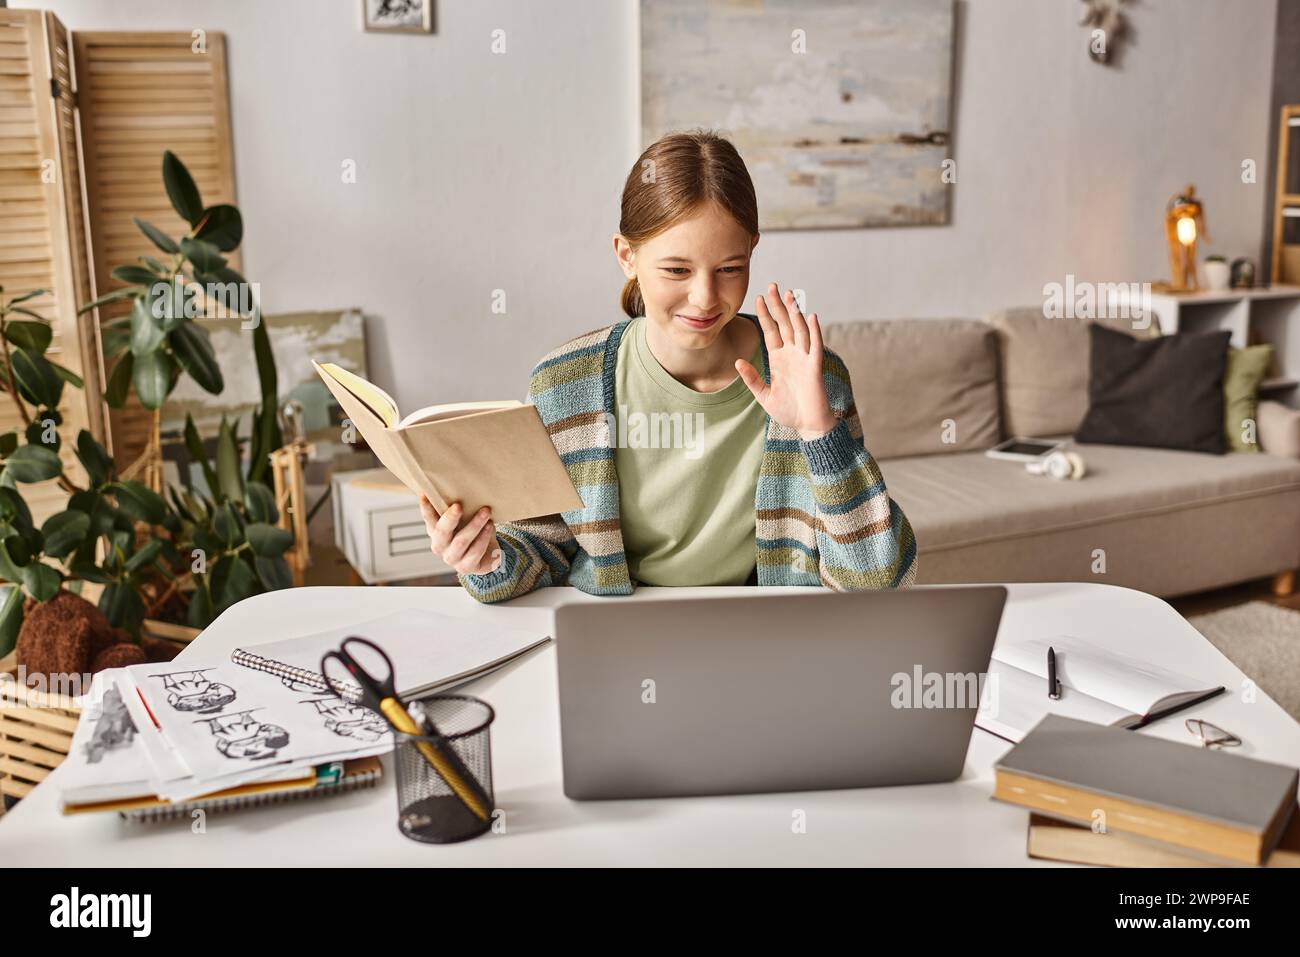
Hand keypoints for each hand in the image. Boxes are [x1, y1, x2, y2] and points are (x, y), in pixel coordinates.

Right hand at [419, 496, 500, 574]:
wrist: (485, 557)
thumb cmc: (472, 532)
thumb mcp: (464, 520)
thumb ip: (459, 510)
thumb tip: (463, 488)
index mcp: (435, 532)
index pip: (428, 519)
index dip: (426, 508)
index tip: (425, 495)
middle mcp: (440, 546)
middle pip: (441, 532)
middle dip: (450, 518)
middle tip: (458, 505)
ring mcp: (452, 558)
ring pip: (461, 541)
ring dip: (474, 525)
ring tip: (486, 512)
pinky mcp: (466, 567)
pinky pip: (475, 552)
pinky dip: (483, 538)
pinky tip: (490, 527)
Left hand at [735, 282, 836, 439]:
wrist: (807, 426)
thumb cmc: (788, 411)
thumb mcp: (763, 395)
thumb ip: (752, 378)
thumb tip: (737, 361)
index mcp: (779, 359)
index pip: (771, 331)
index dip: (765, 315)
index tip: (759, 298)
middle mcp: (792, 355)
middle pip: (785, 325)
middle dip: (779, 306)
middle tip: (773, 285)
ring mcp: (804, 359)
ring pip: (799, 330)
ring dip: (795, 312)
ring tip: (789, 294)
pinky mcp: (814, 367)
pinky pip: (815, 346)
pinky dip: (814, 331)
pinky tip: (811, 316)